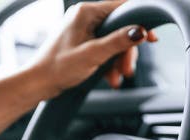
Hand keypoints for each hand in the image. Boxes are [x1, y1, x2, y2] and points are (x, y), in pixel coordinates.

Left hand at [29, 0, 157, 96]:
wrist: (38, 83)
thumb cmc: (57, 68)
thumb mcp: (92, 55)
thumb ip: (117, 42)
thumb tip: (140, 31)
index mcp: (86, 12)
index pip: (123, 7)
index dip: (140, 22)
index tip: (151, 38)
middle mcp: (85, 16)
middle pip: (120, 27)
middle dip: (126, 51)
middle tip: (127, 70)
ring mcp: (84, 28)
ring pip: (114, 40)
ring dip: (119, 60)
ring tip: (117, 77)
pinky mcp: (83, 41)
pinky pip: (104, 47)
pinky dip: (109, 62)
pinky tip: (109, 77)